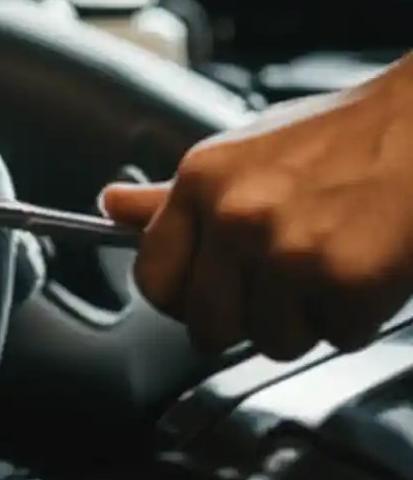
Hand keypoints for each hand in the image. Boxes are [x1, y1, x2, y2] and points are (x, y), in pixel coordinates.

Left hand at [101, 58, 412, 359]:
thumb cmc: (342, 139)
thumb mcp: (241, 153)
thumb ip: (173, 196)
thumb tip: (112, 207)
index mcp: (201, 183)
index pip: (153, 280)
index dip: (180, 299)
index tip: (203, 296)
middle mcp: (236, 216)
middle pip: (208, 327)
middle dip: (246, 319)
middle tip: (281, 285)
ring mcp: (289, 251)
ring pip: (273, 341)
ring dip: (307, 319)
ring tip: (330, 263)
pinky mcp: (347, 279)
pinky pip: (336, 337)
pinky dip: (357, 316)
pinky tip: (366, 268)